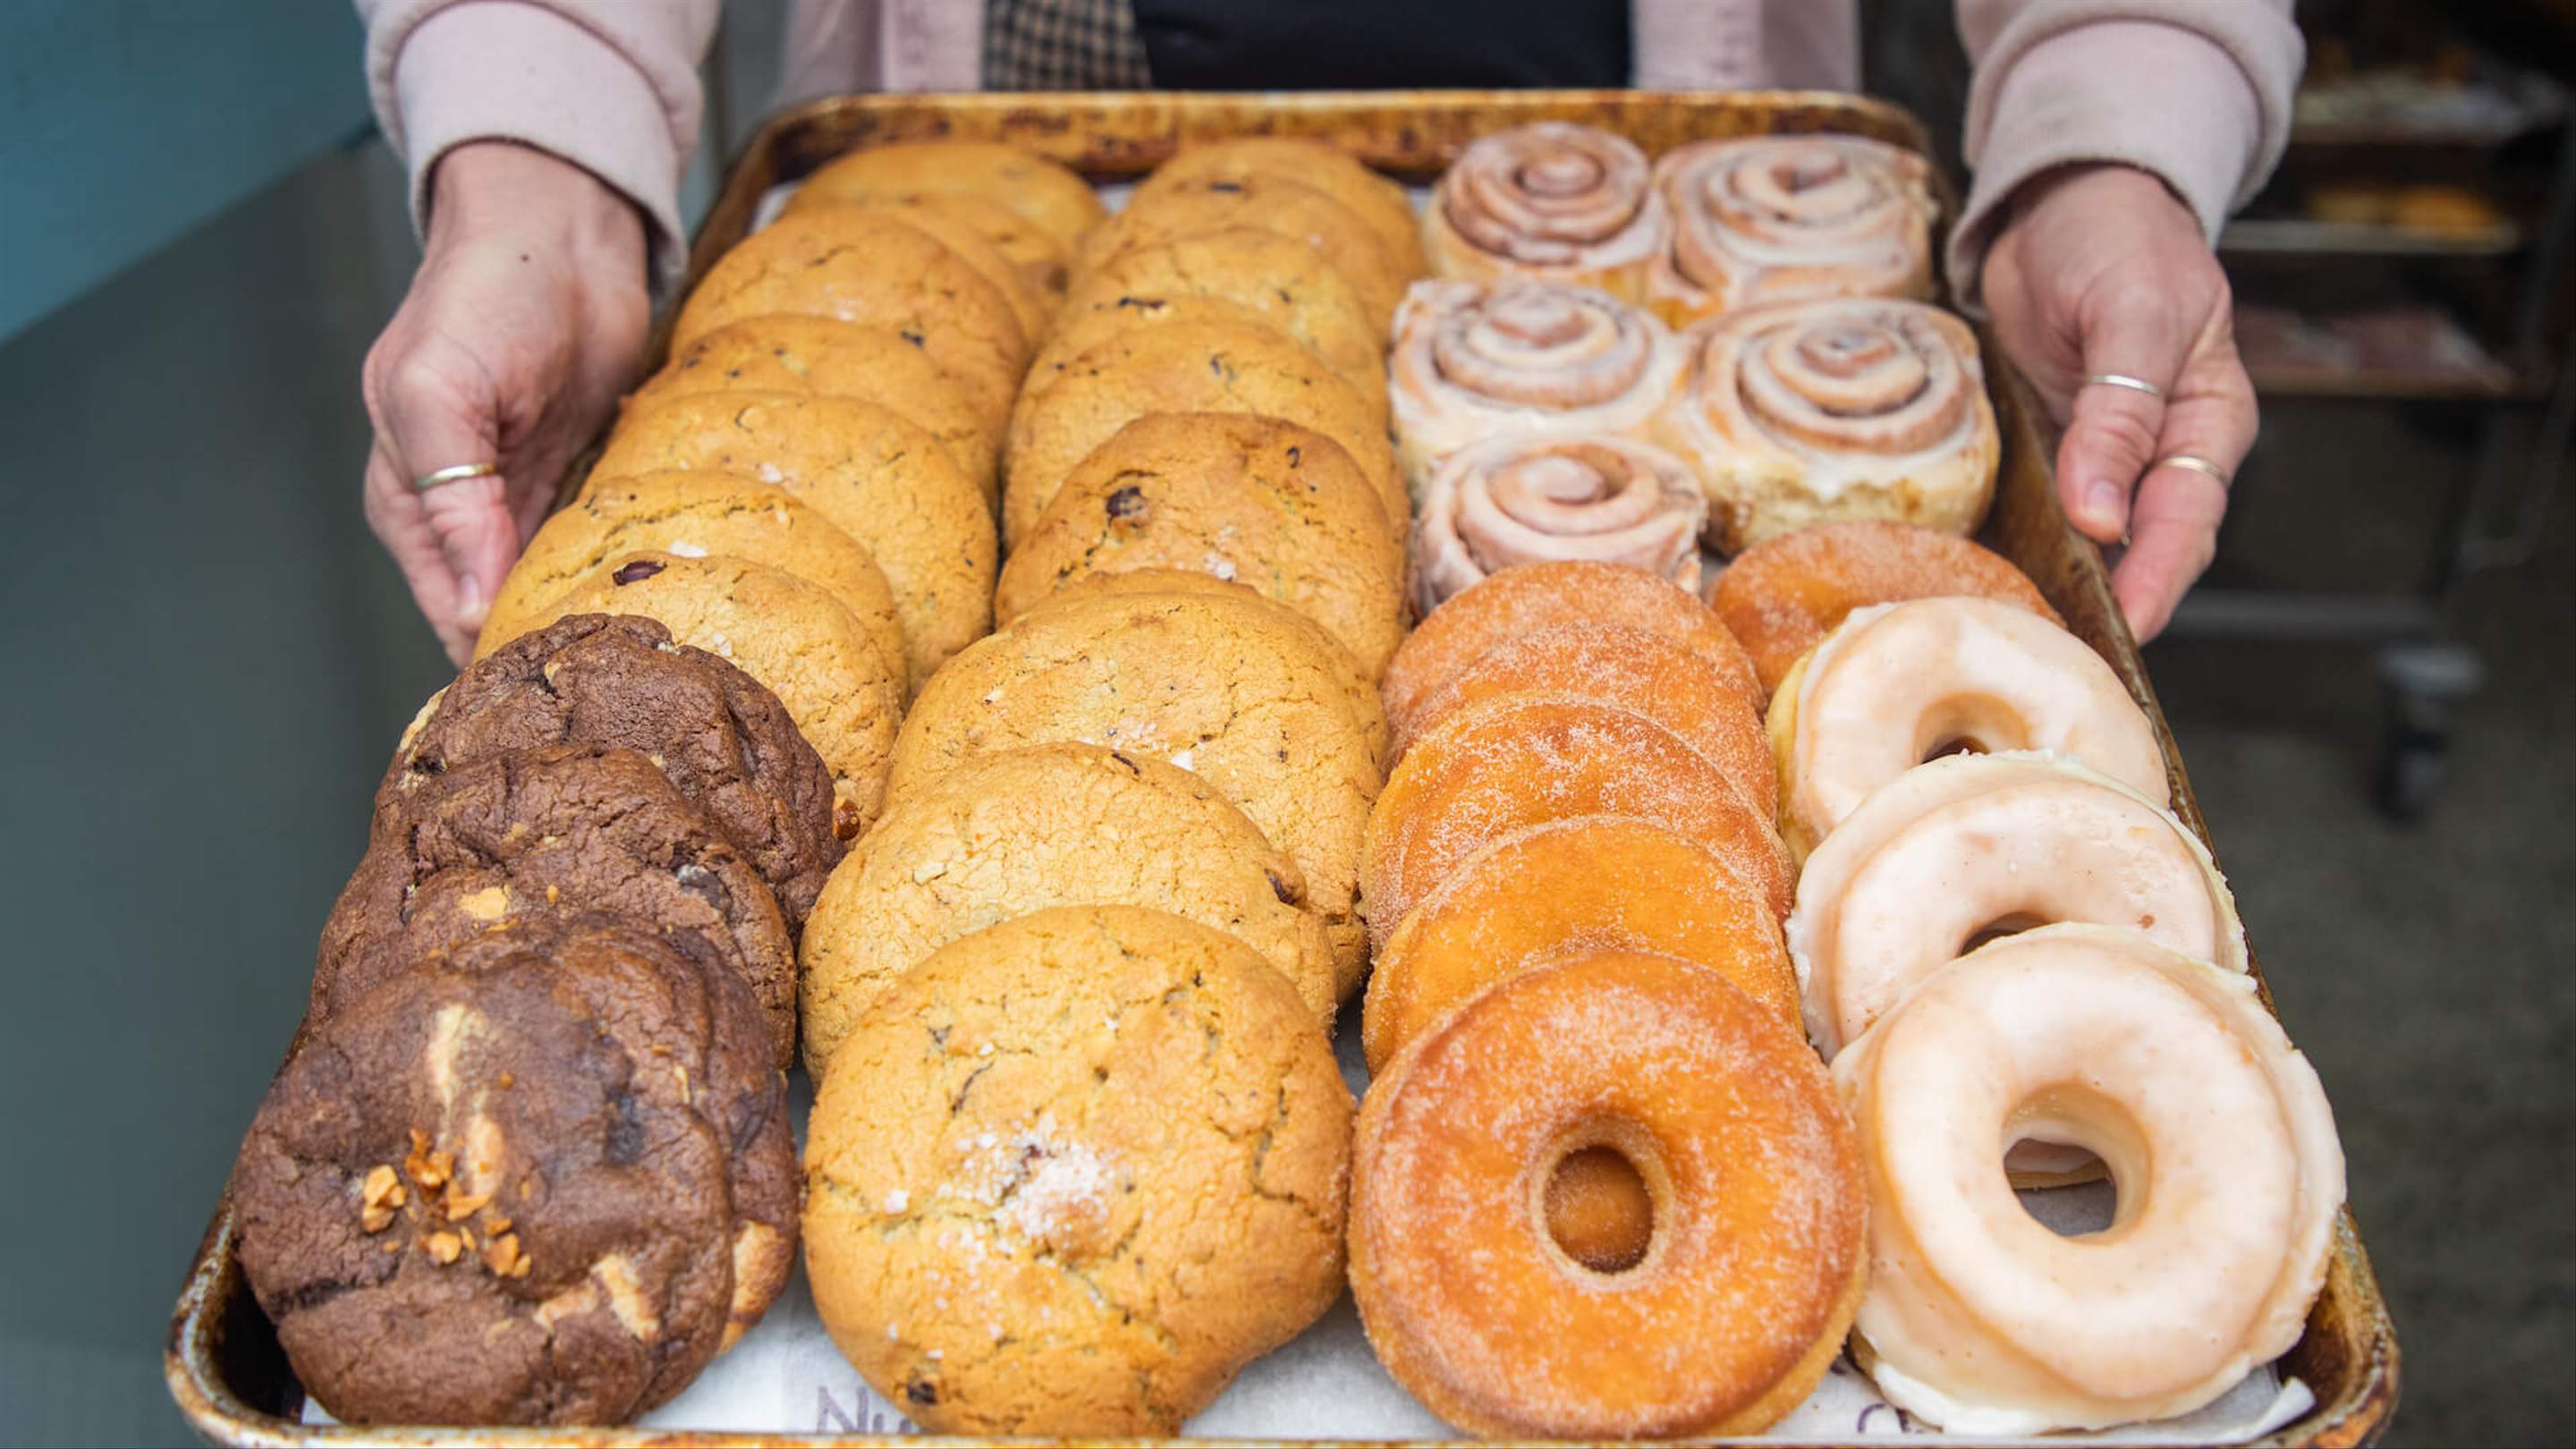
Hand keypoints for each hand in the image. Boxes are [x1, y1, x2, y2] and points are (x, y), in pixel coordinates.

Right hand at [361, 141, 649, 663]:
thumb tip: (464, 606)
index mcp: (410, 500)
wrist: (563, 229)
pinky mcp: (586, 477)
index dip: (493, 652)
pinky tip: (656, 605)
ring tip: (642, 665)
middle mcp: (467, 510)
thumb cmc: (483, 294)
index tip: (552, 690)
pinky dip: (621, 571)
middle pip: (503, 610)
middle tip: (613, 693)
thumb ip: (450, 500)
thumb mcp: (439, 392)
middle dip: (550, 644)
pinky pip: (600, 545)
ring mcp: (530, 497)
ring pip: (556, 587)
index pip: (446, 607)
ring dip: (590, 614)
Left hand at [1981, 163, 2254, 641]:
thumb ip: (2121, 413)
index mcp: (2207, 422)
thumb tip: (2103, 517)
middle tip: (2063, 659)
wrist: (2066, 202)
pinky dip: (2019, 546)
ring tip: (2020, 638)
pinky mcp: (2049, 452)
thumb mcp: (2132, 314)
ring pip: (2089, 542)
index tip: (2125, 627)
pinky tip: (1983, 580)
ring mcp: (2101, 457)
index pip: (2189, 519)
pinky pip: (2039, 512)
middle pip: (2143, 548)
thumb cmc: (2121, 241)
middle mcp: (2160, 451)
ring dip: (2060, 585)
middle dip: (2109, 605)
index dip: (2159, 579)